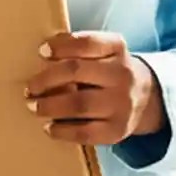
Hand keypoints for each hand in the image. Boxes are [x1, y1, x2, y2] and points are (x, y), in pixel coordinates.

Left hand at [24, 31, 164, 144]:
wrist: (146, 97)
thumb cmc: (109, 70)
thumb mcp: (103, 50)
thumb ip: (77, 47)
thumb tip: (43, 52)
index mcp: (117, 48)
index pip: (86, 42)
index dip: (61, 45)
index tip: (41, 51)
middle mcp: (123, 74)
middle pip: (76, 71)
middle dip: (46, 79)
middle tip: (29, 88)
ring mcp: (122, 104)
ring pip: (78, 104)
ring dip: (49, 106)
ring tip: (33, 106)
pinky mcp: (117, 130)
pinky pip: (84, 133)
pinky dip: (62, 130)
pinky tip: (48, 127)